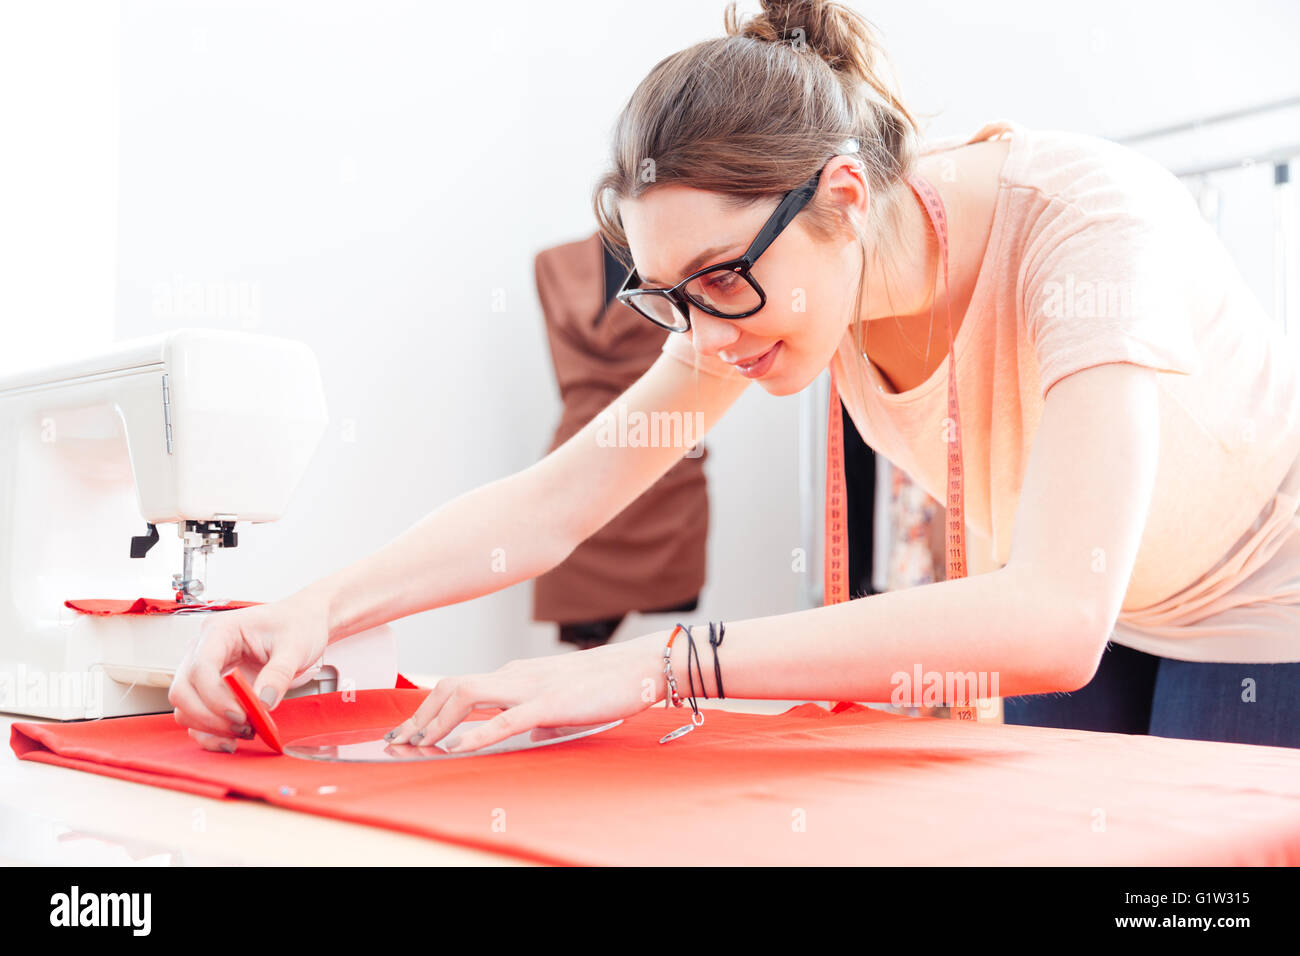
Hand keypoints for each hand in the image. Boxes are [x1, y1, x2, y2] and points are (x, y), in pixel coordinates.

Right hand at [168, 590, 331, 752]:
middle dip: (209, 716)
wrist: (303, 622)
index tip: (242, 715)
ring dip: (209, 727)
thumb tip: (262, 703)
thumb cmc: (295, 625)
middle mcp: (203, 650)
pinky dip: (209, 732)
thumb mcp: (295, 646)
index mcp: (220, 631)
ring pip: (185, 707)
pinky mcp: (211, 689)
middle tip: (244, 726)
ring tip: (245, 730)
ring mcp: (204, 671)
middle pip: (182, 690)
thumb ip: (278, 674)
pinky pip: (197, 716)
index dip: (216, 697)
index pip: (200, 667)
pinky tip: (232, 739)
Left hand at [384, 632, 666, 753]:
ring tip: (416, 744)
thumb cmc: (605, 685)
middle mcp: (514, 675)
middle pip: (451, 686)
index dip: (428, 709)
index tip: (409, 732)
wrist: (639, 667)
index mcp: (516, 675)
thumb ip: (537, 715)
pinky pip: (503, 719)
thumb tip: (525, 734)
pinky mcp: (549, 702)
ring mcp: (529, 686)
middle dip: (420, 715)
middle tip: (398, 742)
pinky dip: (475, 733)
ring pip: (466, 694)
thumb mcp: (560, 701)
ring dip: (436, 721)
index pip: (460, 686)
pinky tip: (456, 747)